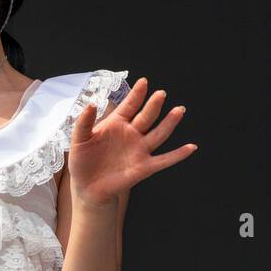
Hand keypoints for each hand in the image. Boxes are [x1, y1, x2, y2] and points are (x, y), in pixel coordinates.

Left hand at [68, 77, 196, 206]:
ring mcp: (139, 150)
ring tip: (179, 110)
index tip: (144, 82)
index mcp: (116, 124)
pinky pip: (164, 160)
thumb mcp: (79, 140)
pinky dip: (178, 154)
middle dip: (154, 105)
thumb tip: (91, 103)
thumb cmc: (83, 162)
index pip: (129, 105)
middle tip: (161, 93)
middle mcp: (132, 134)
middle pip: (146, 116)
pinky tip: (191, 147)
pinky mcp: (144, 167)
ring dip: (170, 122)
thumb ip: (84, 122)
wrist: (87, 188)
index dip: (137, 94)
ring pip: (159, 133)